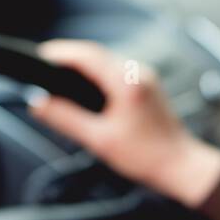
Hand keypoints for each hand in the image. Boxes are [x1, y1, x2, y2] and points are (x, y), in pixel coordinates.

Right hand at [31, 39, 219, 207]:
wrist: (181, 166)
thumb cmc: (146, 156)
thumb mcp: (99, 140)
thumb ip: (66, 119)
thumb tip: (38, 104)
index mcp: (126, 81)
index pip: (86, 55)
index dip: (60, 52)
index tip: (39, 56)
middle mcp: (138, 72)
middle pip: (96, 54)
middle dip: (69, 58)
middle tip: (43, 66)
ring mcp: (146, 78)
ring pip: (107, 62)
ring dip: (84, 66)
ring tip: (59, 76)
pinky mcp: (148, 87)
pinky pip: (117, 72)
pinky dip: (98, 75)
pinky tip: (86, 89)